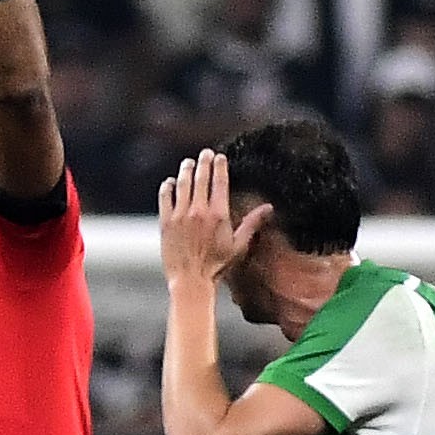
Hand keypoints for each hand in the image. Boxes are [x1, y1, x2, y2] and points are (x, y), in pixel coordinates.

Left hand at [158, 149, 270, 291]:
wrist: (191, 280)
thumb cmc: (217, 266)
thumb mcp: (239, 245)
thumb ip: (252, 223)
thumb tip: (269, 208)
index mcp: (218, 215)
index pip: (219, 182)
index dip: (219, 166)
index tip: (219, 157)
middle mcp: (199, 211)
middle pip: (200, 178)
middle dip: (203, 162)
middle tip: (205, 154)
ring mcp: (180, 215)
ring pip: (182, 184)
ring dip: (186, 170)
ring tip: (188, 162)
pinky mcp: (166, 222)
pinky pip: (165, 197)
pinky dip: (168, 187)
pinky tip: (170, 182)